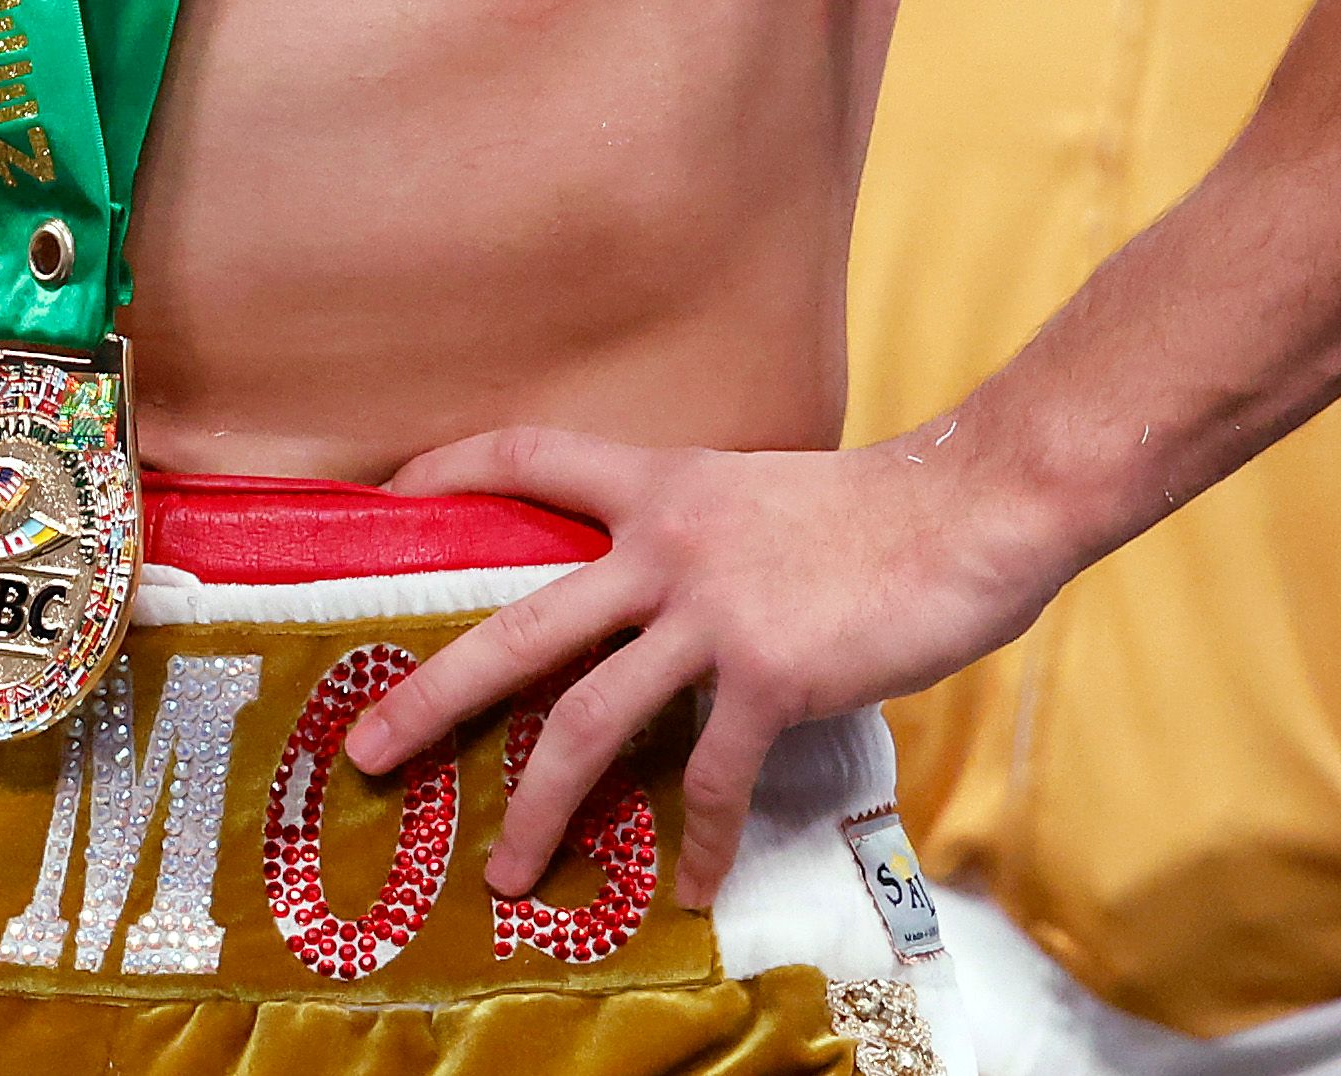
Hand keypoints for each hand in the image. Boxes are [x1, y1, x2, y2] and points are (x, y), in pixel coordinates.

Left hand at [339, 426, 1060, 908]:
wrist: (973, 505)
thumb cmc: (882, 508)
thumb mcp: (762, 493)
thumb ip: (702, 535)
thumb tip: (668, 592)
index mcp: (663, 486)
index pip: (531, 454)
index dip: (453, 469)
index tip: (389, 494)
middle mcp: (667, 545)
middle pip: (517, 628)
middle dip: (432, 698)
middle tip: (367, 751)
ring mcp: (712, 612)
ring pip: (587, 722)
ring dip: (540, 808)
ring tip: (509, 873)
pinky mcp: (769, 674)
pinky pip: (709, 775)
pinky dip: (694, 840)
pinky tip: (688, 885)